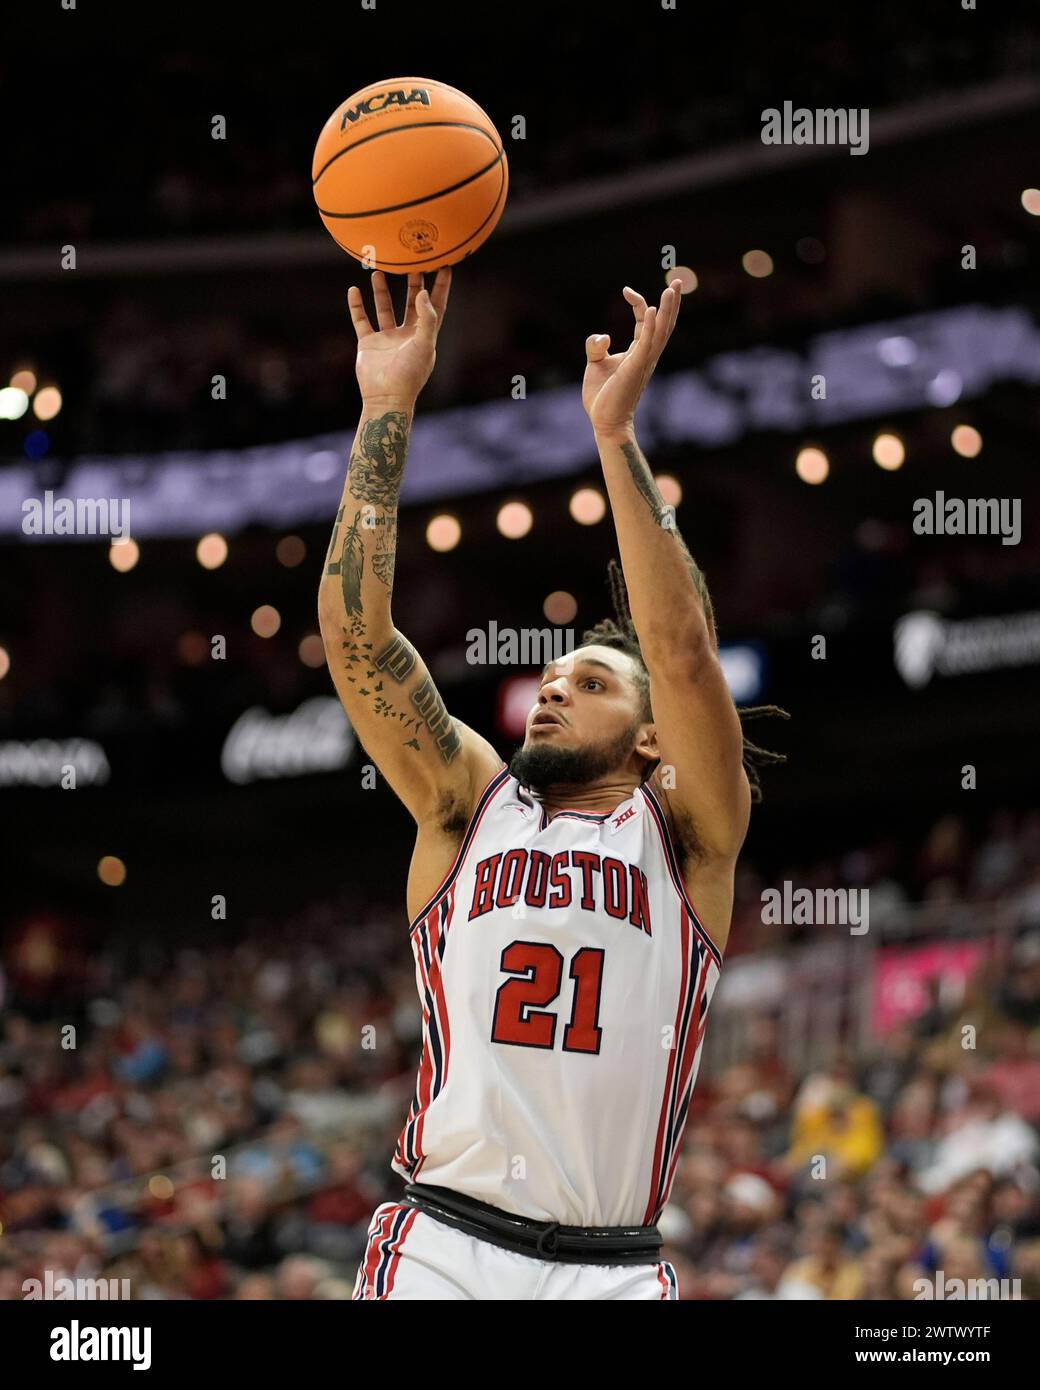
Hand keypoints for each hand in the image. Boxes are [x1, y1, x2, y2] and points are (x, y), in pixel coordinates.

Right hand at [347, 267, 451, 406]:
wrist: (386, 397)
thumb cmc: (410, 374)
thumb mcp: (423, 344)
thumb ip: (427, 318)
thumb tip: (423, 292)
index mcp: (424, 336)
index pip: (436, 306)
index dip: (441, 287)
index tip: (444, 265)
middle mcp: (406, 335)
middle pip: (411, 303)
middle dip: (412, 283)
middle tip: (410, 262)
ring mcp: (387, 339)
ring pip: (384, 308)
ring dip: (382, 291)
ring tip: (379, 271)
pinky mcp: (368, 344)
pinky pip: (361, 320)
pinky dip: (356, 306)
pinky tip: (354, 290)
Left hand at [582, 278, 682, 438]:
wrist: (605, 420)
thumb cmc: (602, 395)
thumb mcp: (595, 363)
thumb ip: (595, 346)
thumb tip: (604, 336)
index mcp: (638, 351)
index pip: (644, 321)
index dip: (638, 302)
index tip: (626, 290)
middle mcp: (646, 354)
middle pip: (664, 324)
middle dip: (672, 302)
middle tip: (678, 281)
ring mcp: (643, 361)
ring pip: (660, 331)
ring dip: (667, 310)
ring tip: (673, 289)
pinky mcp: (635, 367)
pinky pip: (646, 343)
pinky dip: (650, 326)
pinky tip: (653, 309)